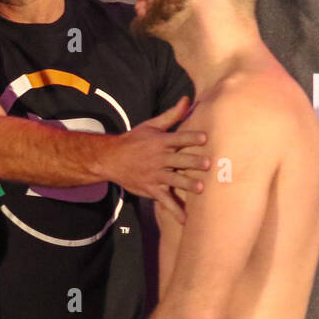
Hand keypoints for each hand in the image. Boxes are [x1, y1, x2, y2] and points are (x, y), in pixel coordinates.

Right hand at [103, 97, 207, 222]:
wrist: (110, 159)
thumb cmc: (134, 140)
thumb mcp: (151, 126)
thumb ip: (171, 115)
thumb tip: (188, 99)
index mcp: (160, 142)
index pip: (178, 139)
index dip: (190, 138)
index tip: (204, 138)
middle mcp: (158, 159)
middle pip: (178, 160)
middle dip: (192, 162)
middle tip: (207, 164)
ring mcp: (155, 175)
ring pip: (173, 180)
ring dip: (186, 184)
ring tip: (199, 188)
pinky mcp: (151, 189)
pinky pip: (164, 201)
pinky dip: (174, 210)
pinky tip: (186, 219)